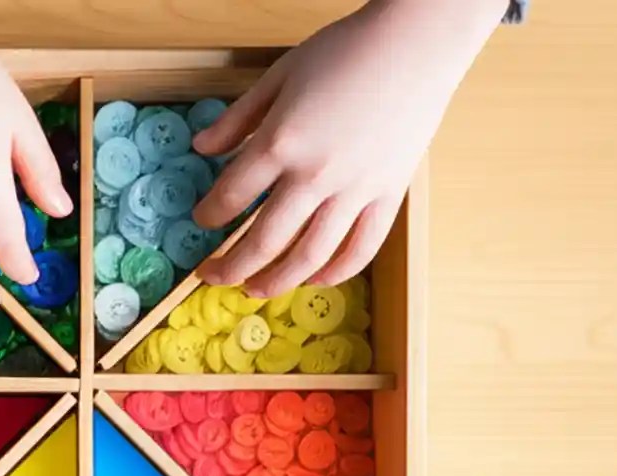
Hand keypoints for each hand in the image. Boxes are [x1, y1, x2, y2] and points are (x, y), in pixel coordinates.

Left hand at [193, 0, 505, 295]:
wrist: (415, 44)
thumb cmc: (346, 52)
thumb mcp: (279, 76)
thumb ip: (238, 118)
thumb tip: (202, 148)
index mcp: (282, 143)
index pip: (231, 195)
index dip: (210, 214)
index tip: (202, 220)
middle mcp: (315, 176)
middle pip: (264, 239)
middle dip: (231, 265)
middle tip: (213, 276)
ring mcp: (355, 191)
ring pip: (310, 255)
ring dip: (277, 280)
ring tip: (256, 290)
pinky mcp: (388, 196)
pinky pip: (361, 248)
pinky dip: (335, 272)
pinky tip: (314, 279)